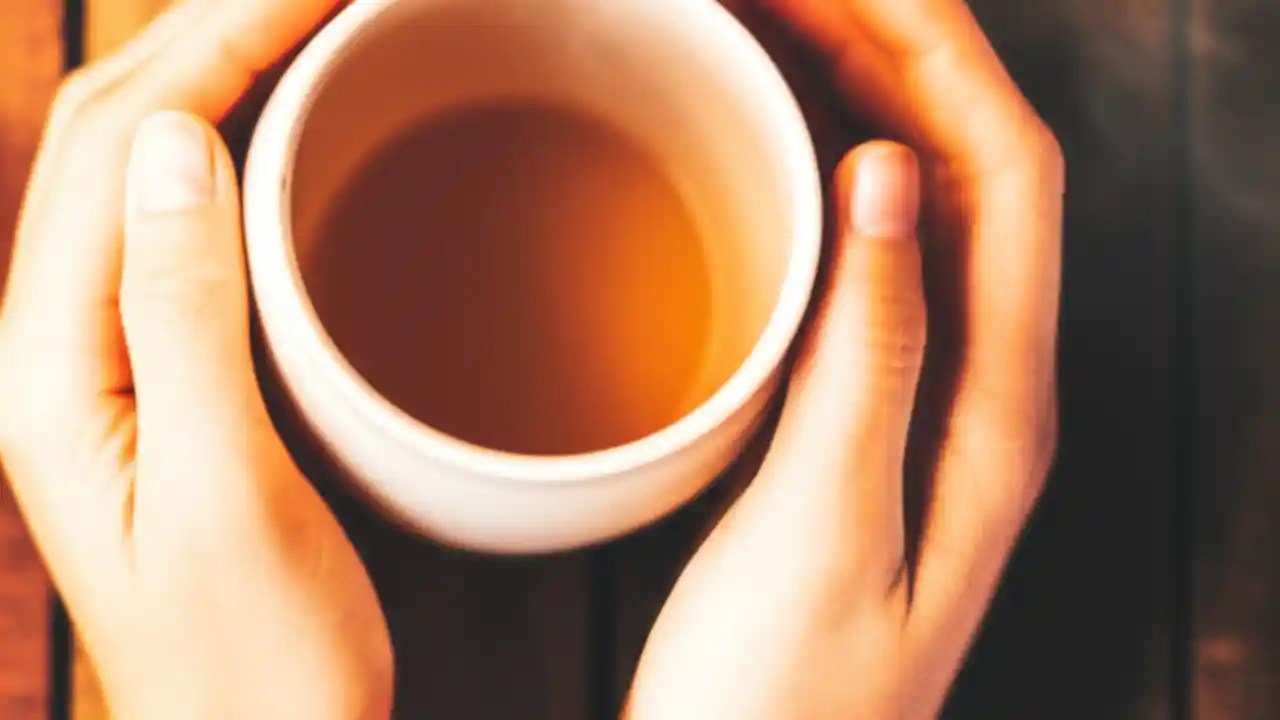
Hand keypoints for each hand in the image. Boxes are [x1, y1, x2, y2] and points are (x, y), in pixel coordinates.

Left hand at [0, 2, 392, 717]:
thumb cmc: (255, 660)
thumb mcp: (228, 492)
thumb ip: (185, 316)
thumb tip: (176, 139)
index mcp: (50, 368)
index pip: (115, 147)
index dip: (212, 40)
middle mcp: (57, 348)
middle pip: (111, 137)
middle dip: (212, 32)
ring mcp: (107, 360)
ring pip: (142, 171)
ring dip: (219, 78)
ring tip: (309, 25)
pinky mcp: (165, 376)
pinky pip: (185, 229)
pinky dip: (239, 156)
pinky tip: (292, 136)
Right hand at [628, 2, 1061, 717]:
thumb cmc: (783, 699)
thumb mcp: (824, 526)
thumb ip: (870, 355)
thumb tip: (888, 175)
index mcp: (997, 407)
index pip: (1010, 177)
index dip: (948, 56)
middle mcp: (982, 390)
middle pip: (974, 171)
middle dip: (904, 49)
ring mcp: (926, 399)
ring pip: (924, 206)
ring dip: (871, 101)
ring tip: (792, 24)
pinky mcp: (867, 414)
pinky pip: (873, 261)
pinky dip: (833, 181)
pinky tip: (783, 151)